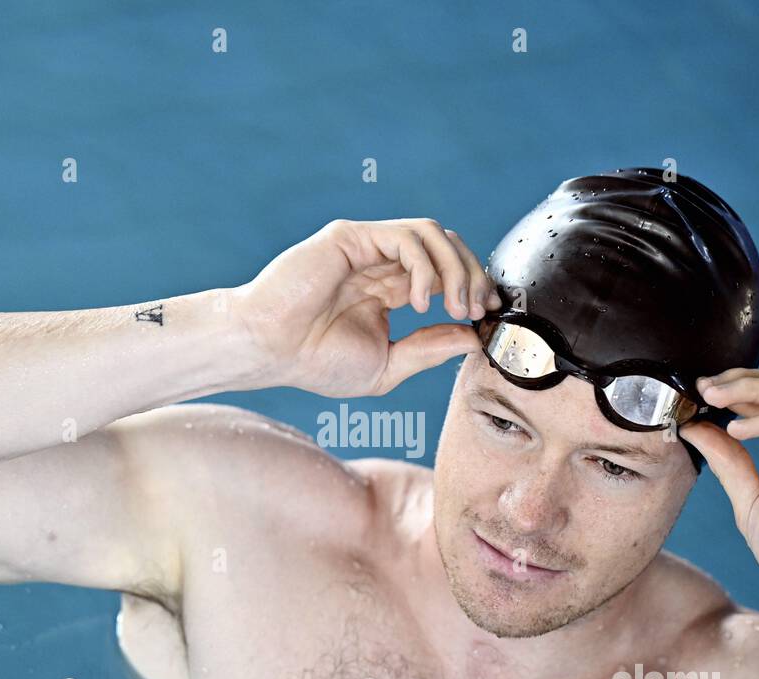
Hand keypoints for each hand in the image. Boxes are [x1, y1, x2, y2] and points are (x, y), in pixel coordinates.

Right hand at [229, 218, 498, 396]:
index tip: (490, 316)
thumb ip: (430, 349)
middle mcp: (380, 261)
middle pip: (448, 246)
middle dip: (473, 276)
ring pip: (433, 234)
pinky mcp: (351, 237)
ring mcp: (366, 245)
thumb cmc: (314, 361)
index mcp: (389, 288)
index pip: (446, 272)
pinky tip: (419, 303)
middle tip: (477, 310)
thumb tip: (473, 337)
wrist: (269, 350)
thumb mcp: (388, 364)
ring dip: (456, 269)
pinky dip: (426, 267)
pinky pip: (406, 237)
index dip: (474, 287)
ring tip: (455, 308)